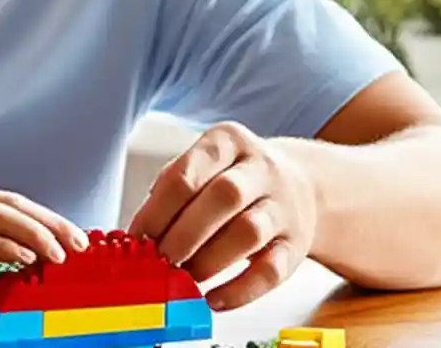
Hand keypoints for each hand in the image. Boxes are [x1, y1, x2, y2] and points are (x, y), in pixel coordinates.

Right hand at [0, 177, 89, 275]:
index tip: (69, 233)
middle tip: (81, 243)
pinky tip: (25, 257)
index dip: (43, 216)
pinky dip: (5, 246)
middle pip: (14, 204)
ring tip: (62, 254)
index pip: (9, 200)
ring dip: (37, 235)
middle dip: (52, 223)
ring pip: (2, 217)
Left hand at [128, 121, 317, 310]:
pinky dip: (239, 291)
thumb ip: (172, 191)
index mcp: (227, 142)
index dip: (157, 211)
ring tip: (183, 278)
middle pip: (223, 197)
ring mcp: (284, 206)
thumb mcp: (204, 165)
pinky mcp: (297, 245)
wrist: (303, 185)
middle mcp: (261, 168)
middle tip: (159, 260)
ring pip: (249, 232)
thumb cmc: (234, 178)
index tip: (137, 238)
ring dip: (208, 261)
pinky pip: (271, 271)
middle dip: (183, 234)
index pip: (187, 174)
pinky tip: (212, 299)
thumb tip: (139, 234)